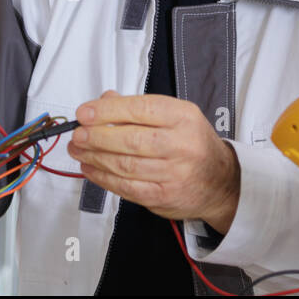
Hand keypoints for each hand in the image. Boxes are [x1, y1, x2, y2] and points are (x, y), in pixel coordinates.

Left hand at [68, 91, 240, 231]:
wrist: (220, 181)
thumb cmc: (192, 143)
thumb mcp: (176, 115)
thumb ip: (139, 108)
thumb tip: (103, 101)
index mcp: (184, 117)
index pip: (141, 109)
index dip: (108, 111)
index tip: (85, 112)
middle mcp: (181, 144)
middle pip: (131, 140)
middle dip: (97, 136)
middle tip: (77, 134)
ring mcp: (173, 173)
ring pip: (125, 165)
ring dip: (95, 157)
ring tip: (78, 149)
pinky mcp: (163, 196)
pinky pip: (126, 187)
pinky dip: (103, 178)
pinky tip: (90, 168)